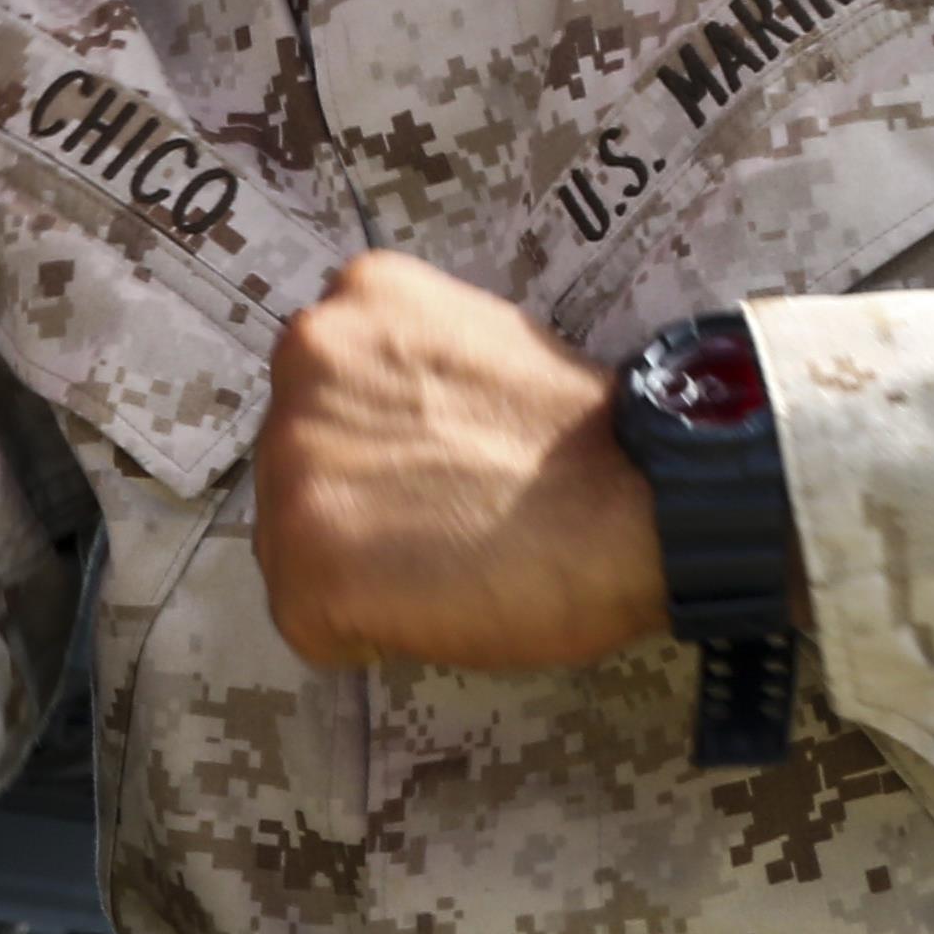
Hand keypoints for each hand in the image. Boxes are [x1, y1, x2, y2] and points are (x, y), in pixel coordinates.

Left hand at [251, 249, 664, 670]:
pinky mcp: (303, 556)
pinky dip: (361, 632)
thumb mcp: (483, 342)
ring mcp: (294, 459)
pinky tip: (433, 606)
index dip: (376, 450)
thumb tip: (380, 425)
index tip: (435, 469)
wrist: (642, 506)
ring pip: (291, 540)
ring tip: (445, 561)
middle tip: (444, 520)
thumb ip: (407, 367)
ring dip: (354, 566)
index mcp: (354, 301)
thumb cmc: (588, 441)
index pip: (320, 395)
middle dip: (354, 502)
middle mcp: (305, 361)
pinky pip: (308, 618)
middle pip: (294, 463)